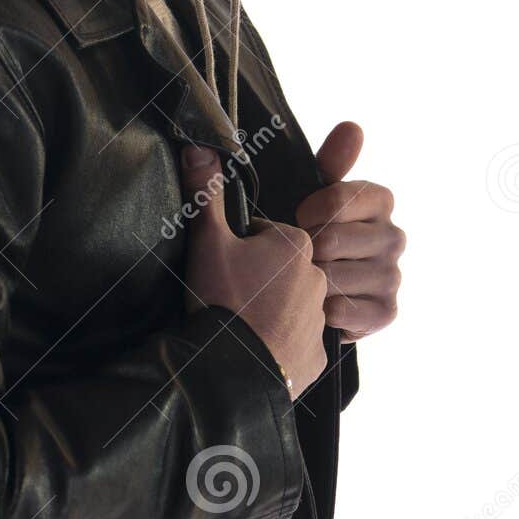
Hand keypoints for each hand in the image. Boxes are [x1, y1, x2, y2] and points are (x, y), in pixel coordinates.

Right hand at [180, 146, 326, 398]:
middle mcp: (317, 276)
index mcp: (295, 244)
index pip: (268, 236)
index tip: (225, 269)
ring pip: (292, 304)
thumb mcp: (208, 242)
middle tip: (229, 296)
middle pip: (282, 270)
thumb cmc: (221, 300)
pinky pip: (297, 341)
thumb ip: (206, 194)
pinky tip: (255, 349)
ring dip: (271, 310)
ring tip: (240, 323)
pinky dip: (279, 343)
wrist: (233, 370)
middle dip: (261, 278)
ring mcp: (320, 317)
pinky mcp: (317, 354)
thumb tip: (199, 148)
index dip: (241, 250)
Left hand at [294, 122, 404, 343]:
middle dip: (304, 250)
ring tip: (302, 281)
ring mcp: (393, 275)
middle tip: (296, 255)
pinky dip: (322, 311)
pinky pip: (344, 311)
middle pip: (331, 241)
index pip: (338, 197)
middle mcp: (394, 236)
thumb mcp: (316, 196)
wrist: (313, 292)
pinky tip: (317, 306)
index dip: (308, 211)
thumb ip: (331, 162)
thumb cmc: (312, 233)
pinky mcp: (387, 311)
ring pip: (333, 278)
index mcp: (379, 200)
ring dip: (309, 283)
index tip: (297, 218)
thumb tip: (352, 126)